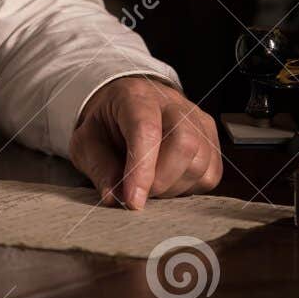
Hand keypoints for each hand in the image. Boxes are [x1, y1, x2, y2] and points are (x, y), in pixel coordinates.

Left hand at [68, 76, 221, 208]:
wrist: (126, 107)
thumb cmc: (107, 124)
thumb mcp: (87, 142)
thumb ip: (98, 167)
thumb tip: (115, 197)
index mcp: (135, 97)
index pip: (146, 130)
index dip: (141, 170)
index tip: (133, 201)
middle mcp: (172, 103)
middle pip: (184, 143)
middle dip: (161, 181)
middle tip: (140, 194)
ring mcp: (197, 119)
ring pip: (200, 162)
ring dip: (173, 187)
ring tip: (151, 184)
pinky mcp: (211, 138)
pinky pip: (210, 174)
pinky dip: (189, 188)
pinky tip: (169, 181)